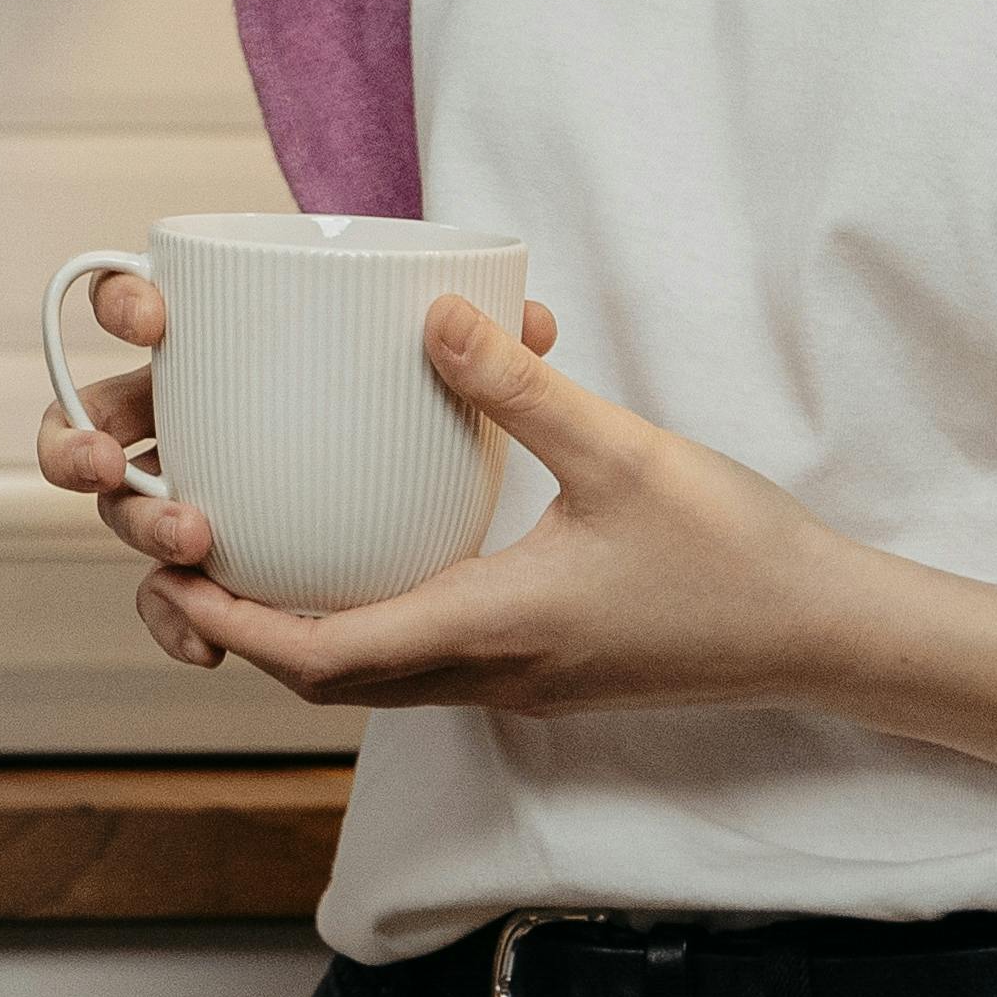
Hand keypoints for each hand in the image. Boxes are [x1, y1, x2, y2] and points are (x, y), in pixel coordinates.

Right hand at [37, 269, 574, 571]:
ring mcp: (200, 493)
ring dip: (138, 527)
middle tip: (117, 464)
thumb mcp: (513, 420)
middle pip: (101, 416)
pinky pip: (174, 596)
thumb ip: (515, 370)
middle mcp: (197, 419)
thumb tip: (525, 320)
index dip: (124, 302)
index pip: (145, 309)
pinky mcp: (225, 571)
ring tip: (190, 543)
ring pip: (127, 509)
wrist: (504, 561)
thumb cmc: (464, 448)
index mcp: (228, 351)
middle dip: (80, 438)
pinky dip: (174, 617)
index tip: (158, 320)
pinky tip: (209, 643)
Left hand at [73, 291, 864, 716]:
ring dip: (301, 630)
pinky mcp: (541, 669)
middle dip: (244, 627)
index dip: (232, 620)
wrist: (825, 635)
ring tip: (253, 551)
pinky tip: (370, 551)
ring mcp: (515, 683)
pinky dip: (369, 620)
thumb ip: (521, 388)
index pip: (321, 655)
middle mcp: (487, 675)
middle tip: (184, 553)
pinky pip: (422, 660)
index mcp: (490, 633)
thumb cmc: (735, 554)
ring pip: (374, 677)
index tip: (170, 569)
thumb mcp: (625, 452)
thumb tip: (430, 314)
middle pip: (328, 679)